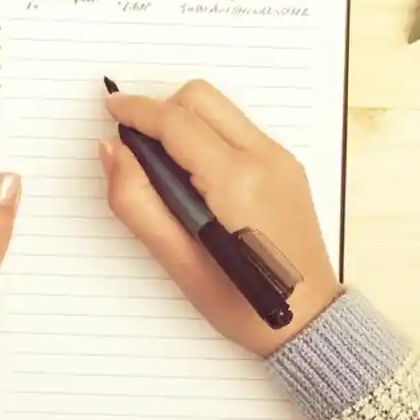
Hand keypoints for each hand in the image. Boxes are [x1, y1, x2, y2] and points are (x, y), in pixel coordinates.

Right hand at [99, 80, 341, 357]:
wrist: (307, 320)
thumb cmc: (245, 303)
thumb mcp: (176, 260)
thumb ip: (136, 200)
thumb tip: (112, 151)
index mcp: (236, 180)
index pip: (176, 121)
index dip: (137, 110)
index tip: (111, 107)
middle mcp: (264, 158)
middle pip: (201, 99)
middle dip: (162, 111)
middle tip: (138, 150)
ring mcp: (280, 160)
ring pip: (220, 110)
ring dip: (186, 124)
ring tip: (168, 173)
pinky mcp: (286, 167)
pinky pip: (239, 131)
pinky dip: (209, 138)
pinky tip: (198, 180)